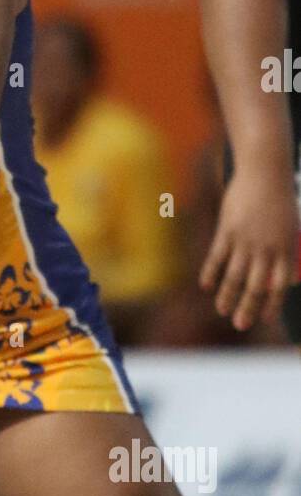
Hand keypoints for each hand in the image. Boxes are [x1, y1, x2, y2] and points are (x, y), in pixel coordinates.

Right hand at [199, 167, 299, 329]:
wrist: (264, 171)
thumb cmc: (278, 196)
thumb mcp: (289, 223)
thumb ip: (283, 246)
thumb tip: (281, 271)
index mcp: (285, 247)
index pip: (279, 284)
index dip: (271, 304)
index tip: (264, 319)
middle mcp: (266, 247)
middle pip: (256, 286)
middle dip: (247, 308)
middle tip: (240, 324)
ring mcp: (246, 239)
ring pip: (235, 275)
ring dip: (227, 296)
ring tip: (221, 310)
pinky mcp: (228, 230)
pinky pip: (217, 257)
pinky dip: (211, 273)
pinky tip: (206, 286)